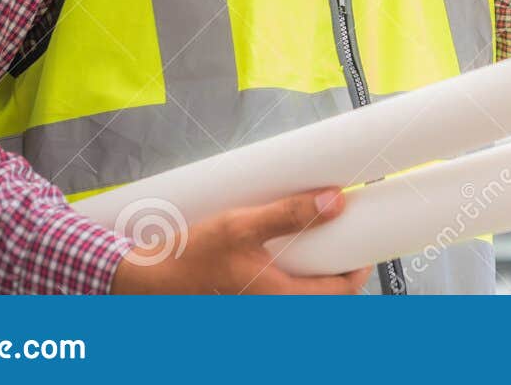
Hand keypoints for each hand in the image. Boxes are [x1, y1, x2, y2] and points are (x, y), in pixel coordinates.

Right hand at [110, 186, 371, 294]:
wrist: (146, 281)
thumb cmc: (191, 257)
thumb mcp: (240, 226)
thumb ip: (288, 214)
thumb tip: (336, 201)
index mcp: (280, 298)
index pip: (340, 293)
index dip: (358, 268)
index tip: (364, 242)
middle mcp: (273, 309)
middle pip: (323, 295)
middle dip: (336, 267)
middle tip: (341, 235)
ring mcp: (259, 308)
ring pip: (302, 294)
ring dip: (312, 270)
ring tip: (314, 238)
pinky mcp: (246, 301)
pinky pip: (281, 292)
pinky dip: (290, 273)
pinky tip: (283, 250)